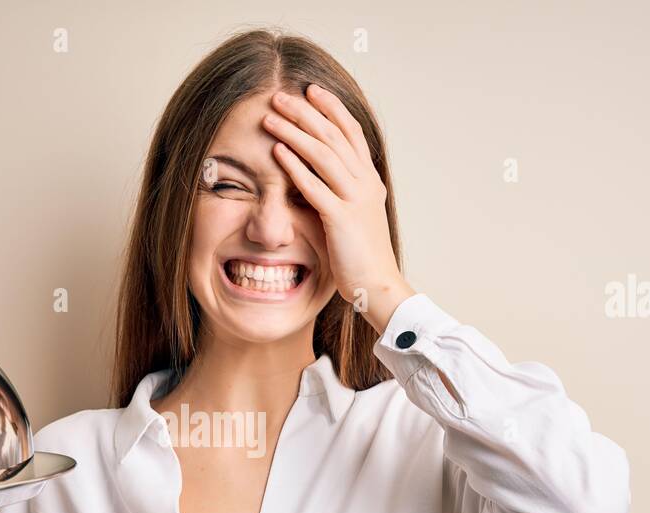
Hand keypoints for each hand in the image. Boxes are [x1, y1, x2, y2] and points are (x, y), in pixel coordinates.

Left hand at [263, 84, 414, 330]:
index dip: (331, 108)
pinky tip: (277, 152)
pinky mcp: (341, 219)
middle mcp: (365, 183)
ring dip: (295, 132)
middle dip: (305, 112)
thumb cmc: (362, 256)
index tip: (311, 89)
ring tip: (271, 116)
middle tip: (279, 95)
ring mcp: (355, 199)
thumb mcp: (357, 216)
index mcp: (369, 180)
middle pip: (333, 136)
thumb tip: (320, 177)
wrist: (378, 285)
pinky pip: (315, 186)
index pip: (350, 133)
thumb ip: (343, 193)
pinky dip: (295, 166)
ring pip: (323, 154)